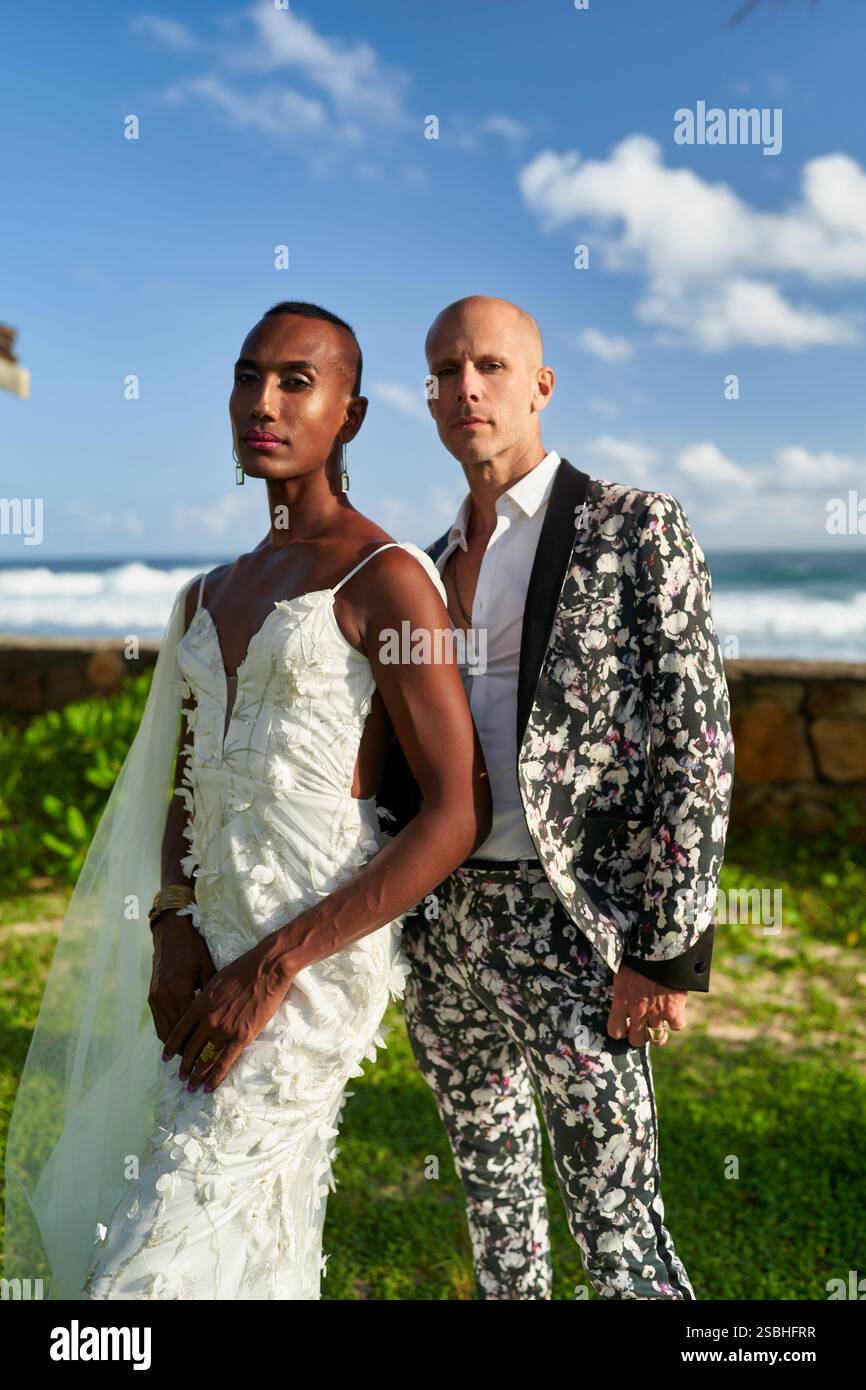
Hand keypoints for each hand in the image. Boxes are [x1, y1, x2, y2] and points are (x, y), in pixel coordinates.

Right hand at [148, 911, 216, 1044]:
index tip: (209, 1054)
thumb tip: (223, 1015)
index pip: (188, 1027)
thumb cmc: (193, 947)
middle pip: (173, 1035)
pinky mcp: (152, 996)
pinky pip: (159, 1022)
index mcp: (179, 990)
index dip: (197, 1043)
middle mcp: (163, 997)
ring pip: (163, 1031)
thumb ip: (212, 993)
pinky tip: (180, 1039)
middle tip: (200, 1062)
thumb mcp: (207, 967)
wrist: (170, 932)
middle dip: (185, 1050)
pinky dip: (168, 1033)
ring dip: (174, 1045)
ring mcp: (155, 997)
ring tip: (190, 1055)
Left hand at [161, 932, 294, 1091]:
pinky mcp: (242, 1037)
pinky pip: (225, 1062)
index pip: (179, 1032)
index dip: (171, 1047)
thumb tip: (200, 1012)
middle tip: (180, 1077)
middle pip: (190, 1049)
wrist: (265, 969)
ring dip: (197, 1075)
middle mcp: (208, 1020)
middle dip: (183, 1066)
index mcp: (200, 1005)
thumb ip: (205, 1000)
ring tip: (192, 1086)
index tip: (165, 1057)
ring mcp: (224, 1030)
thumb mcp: (214, 982)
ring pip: (206, 1059)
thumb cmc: (242, 970)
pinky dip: (215, 1077)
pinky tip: (209, 1086)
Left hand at [607, 963, 687, 1046]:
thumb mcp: (622, 972)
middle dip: (640, 1036)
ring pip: (657, 1039)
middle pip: (637, 1040)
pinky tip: (675, 1012)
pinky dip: (677, 1021)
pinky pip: (677, 1026)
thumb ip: (622, 991)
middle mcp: (638, 1011)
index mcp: (622, 1001)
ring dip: (659, 1035)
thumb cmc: (639, 956)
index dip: (621, 1032)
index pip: (615, 1031)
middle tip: (643, 1028)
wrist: (663, 948)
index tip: (626, 1027)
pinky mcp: (674, 1010)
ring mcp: (656, 1013)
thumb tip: (621, 1000)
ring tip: (659, 1027)